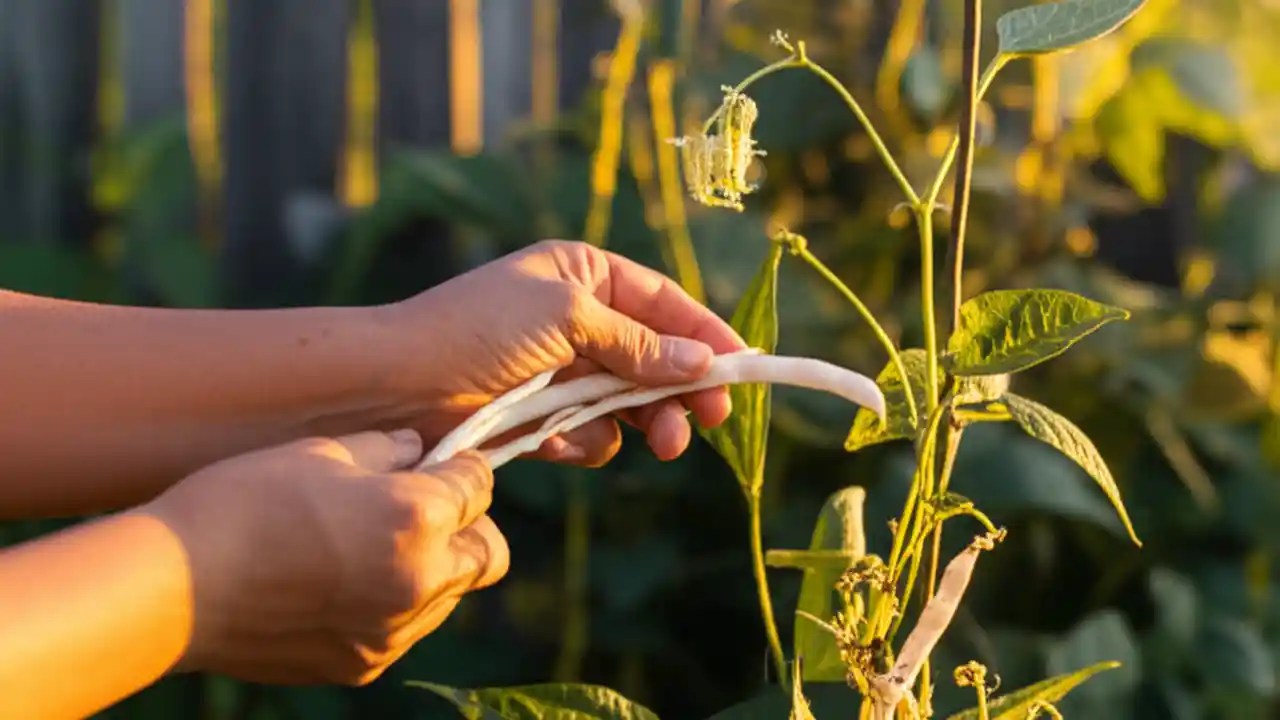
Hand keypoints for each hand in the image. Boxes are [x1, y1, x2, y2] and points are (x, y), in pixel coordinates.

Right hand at [140, 429, 504, 685]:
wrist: (175, 588)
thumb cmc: (244, 501)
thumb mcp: (320, 452)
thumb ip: (386, 450)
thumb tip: (417, 449)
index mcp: (416, 517)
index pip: (479, 485)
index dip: (461, 467)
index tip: (443, 463)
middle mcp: (420, 580)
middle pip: (489, 552)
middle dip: (469, 525)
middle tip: (425, 507)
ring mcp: (394, 631)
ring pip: (451, 594)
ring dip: (434, 567)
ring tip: (374, 546)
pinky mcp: (364, 665)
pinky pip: (406, 629)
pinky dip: (395, 604)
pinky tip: (343, 583)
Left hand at [381, 240, 746, 465]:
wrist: (397, 386)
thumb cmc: (477, 330)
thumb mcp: (568, 318)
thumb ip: (638, 343)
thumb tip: (703, 361)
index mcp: (584, 275)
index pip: (664, 302)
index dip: (706, 333)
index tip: (743, 368)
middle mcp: (577, 319)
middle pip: (656, 357)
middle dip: (682, 390)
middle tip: (706, 423)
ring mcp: (561, 371)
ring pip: (629, 403)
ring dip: (642, 424)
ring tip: (659, 443)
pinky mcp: (541, 417)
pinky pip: (589, 434)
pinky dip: (582, 442)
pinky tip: (555, 442)